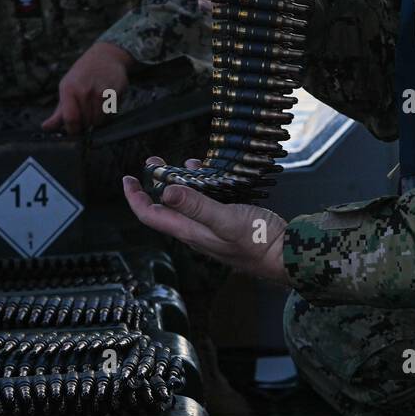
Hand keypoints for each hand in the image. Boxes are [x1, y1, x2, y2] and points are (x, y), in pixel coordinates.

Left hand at [41, 40, 133, 134]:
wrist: (105, 57)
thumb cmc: (82, 75)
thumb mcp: (67, 88)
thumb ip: (58, 112)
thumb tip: (45, 128)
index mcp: (68, 89)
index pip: (71, 119)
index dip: (73, 130)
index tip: (75, 130)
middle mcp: (84, 89)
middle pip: (86, 122)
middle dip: (86, 124)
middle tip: (86, 113)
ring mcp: (100, 91)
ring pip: (99, 121)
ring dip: (97, 120)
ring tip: (96, 107)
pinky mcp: (115, 92)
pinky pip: (110, 115)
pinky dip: (108, 114)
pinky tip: (105, 103)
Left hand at [122, 157, 291, 285]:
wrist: (287, 254)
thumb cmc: (259, 241)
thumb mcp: (225, 220)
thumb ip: (197, 206)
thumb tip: (166, 191)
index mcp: (190, 232)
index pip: (151, 215)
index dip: (135, 198)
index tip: (127, 179)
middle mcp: (197, 231)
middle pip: (166, 207)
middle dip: (155, 183)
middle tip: (152, 161)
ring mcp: (212, 227)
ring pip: (187, 203)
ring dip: (180, 182)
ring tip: (181, 162)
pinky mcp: (229, 222)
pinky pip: (208, 202)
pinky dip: (204, 185)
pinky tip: (209, 173)